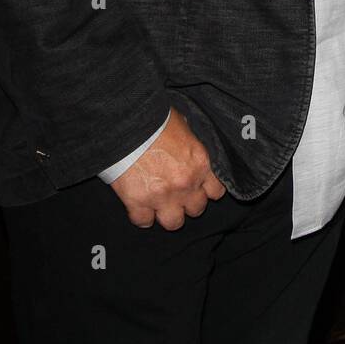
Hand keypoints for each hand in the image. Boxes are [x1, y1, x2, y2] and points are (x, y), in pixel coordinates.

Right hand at [110, 107, 226, 228]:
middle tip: (179, 194)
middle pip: (197, 209)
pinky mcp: (138, 202)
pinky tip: (141, 208)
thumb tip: (189, 146)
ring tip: (162, 205)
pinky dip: (142, 217)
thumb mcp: (183, 126)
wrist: (128, 124)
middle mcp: (185, 184)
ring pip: (174, 223)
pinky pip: (144, 221)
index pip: (216, 191)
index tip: (199, 187)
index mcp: (199, 164)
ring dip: (169, 214)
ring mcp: (162, 196)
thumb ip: (191, 143)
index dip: (207, 190)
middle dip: (189, 202)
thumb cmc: (156, 120)